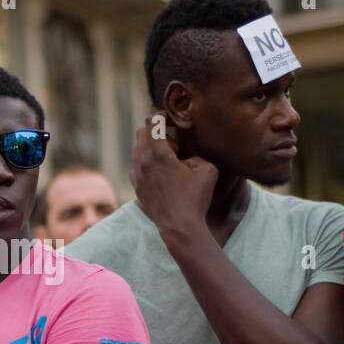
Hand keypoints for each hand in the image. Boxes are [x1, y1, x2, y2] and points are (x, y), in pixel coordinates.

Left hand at [131, 112, 217, 239]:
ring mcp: (137, 176)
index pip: (152, 121)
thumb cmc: (195, 199)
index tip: (174, 120)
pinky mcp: (137, 189)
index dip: (163, 116)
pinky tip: (160, 173)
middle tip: (173, 140)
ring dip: (149, 147)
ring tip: (167, 157)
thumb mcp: (207, 170)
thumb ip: (197, 156)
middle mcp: (143, 162)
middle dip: (155, 131)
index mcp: (158, 154)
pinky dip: (146, 163)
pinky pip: (136, 167)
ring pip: (136, 149)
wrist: (180, 228)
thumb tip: (188, 159)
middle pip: (141, 133)